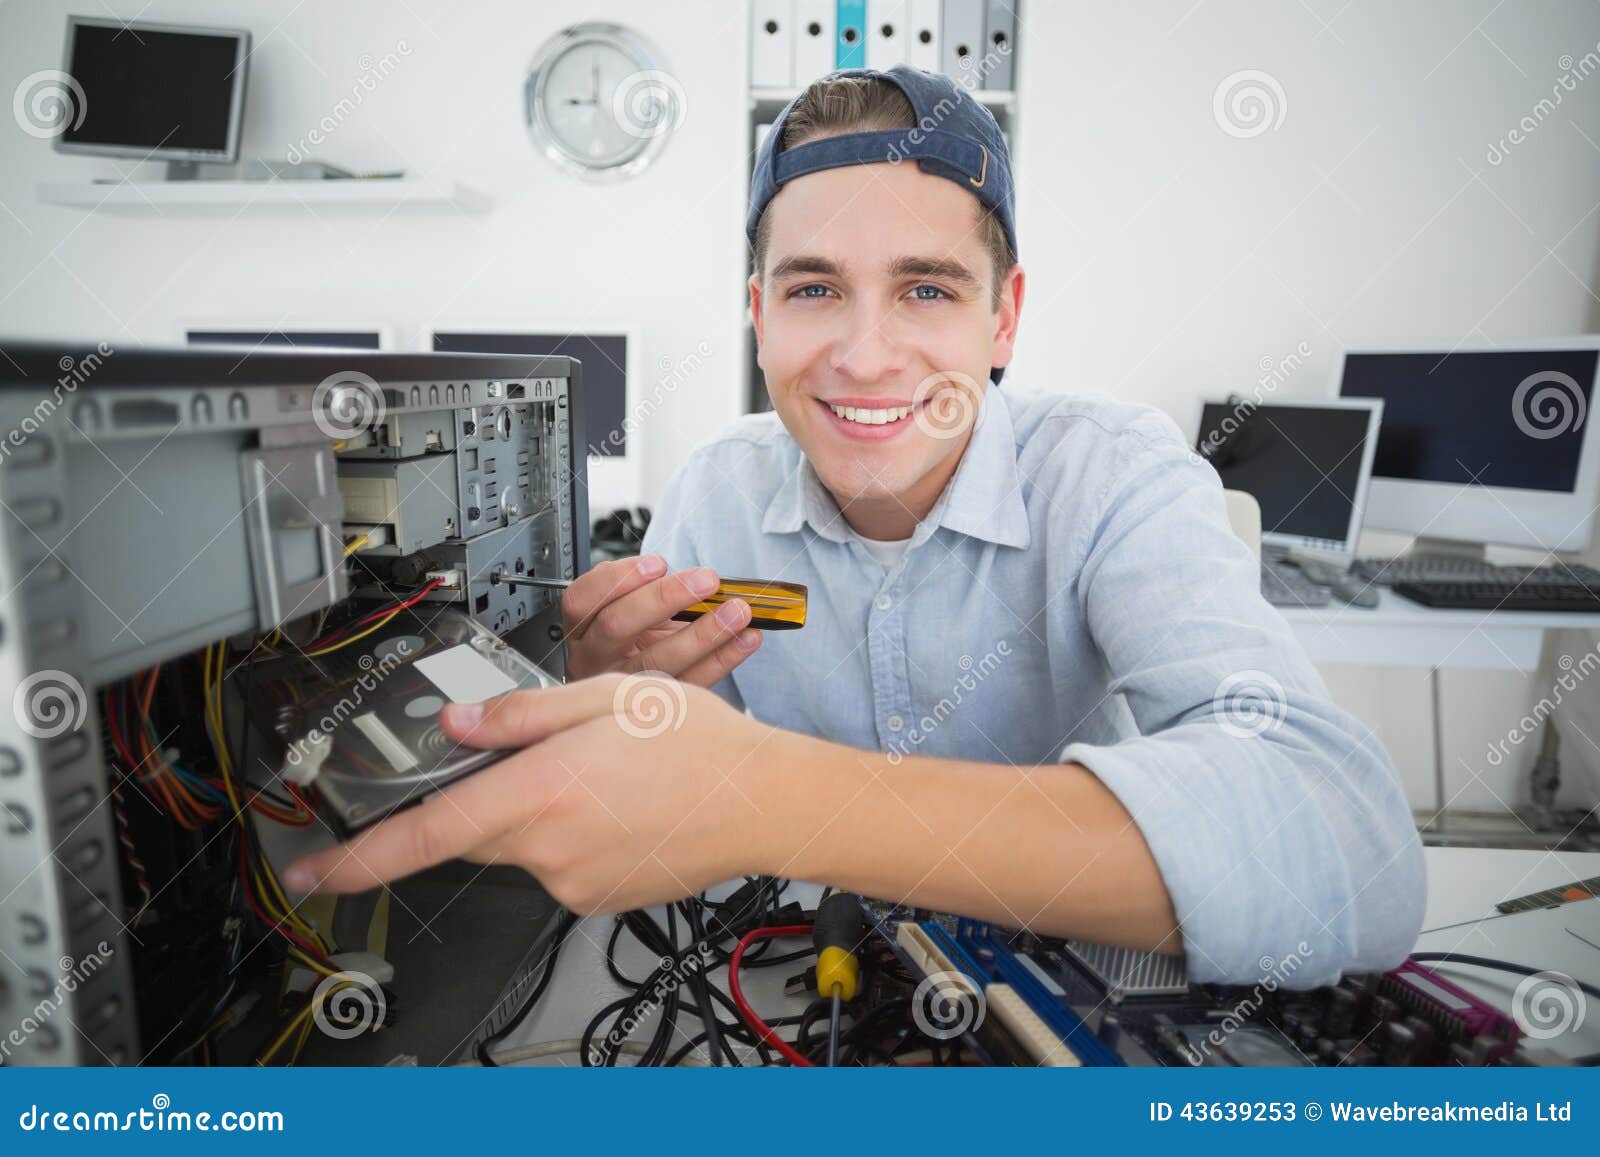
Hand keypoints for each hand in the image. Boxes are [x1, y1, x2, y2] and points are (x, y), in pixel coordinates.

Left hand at [281, 674, 787, 912]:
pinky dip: (568, 835)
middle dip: (478, 800)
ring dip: (536, 812)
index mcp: (539, 792)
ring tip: (601, 776)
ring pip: (519, 847)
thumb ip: (520, 714)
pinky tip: (616, 806)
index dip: (358, 858)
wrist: (763, 801)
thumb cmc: (698, 746)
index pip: (425, 834)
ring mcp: (573, 882)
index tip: (313, 870)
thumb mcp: (605, 697)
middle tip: (531, 763)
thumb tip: (458, 726)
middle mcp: (548, 849)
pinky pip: (556, 866)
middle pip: (472, 833)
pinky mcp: (596, 899)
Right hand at [562, 555, 761, 685]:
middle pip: (617, 626)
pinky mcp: (655, 708)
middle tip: (707, 580)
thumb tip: (701, 578)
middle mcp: (594, 658)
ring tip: (738, 611)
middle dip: (665, 598)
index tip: (659, 563)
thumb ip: (649, 589)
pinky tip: (745, 640)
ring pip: (656, 662)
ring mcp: (621, 687)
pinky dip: (724, 659)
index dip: (618, 579)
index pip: (582, 600)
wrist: (633, 684)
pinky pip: (691, 683)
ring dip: (704, 633)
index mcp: (582, 627)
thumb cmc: (635, 636)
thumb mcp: (630, 607)